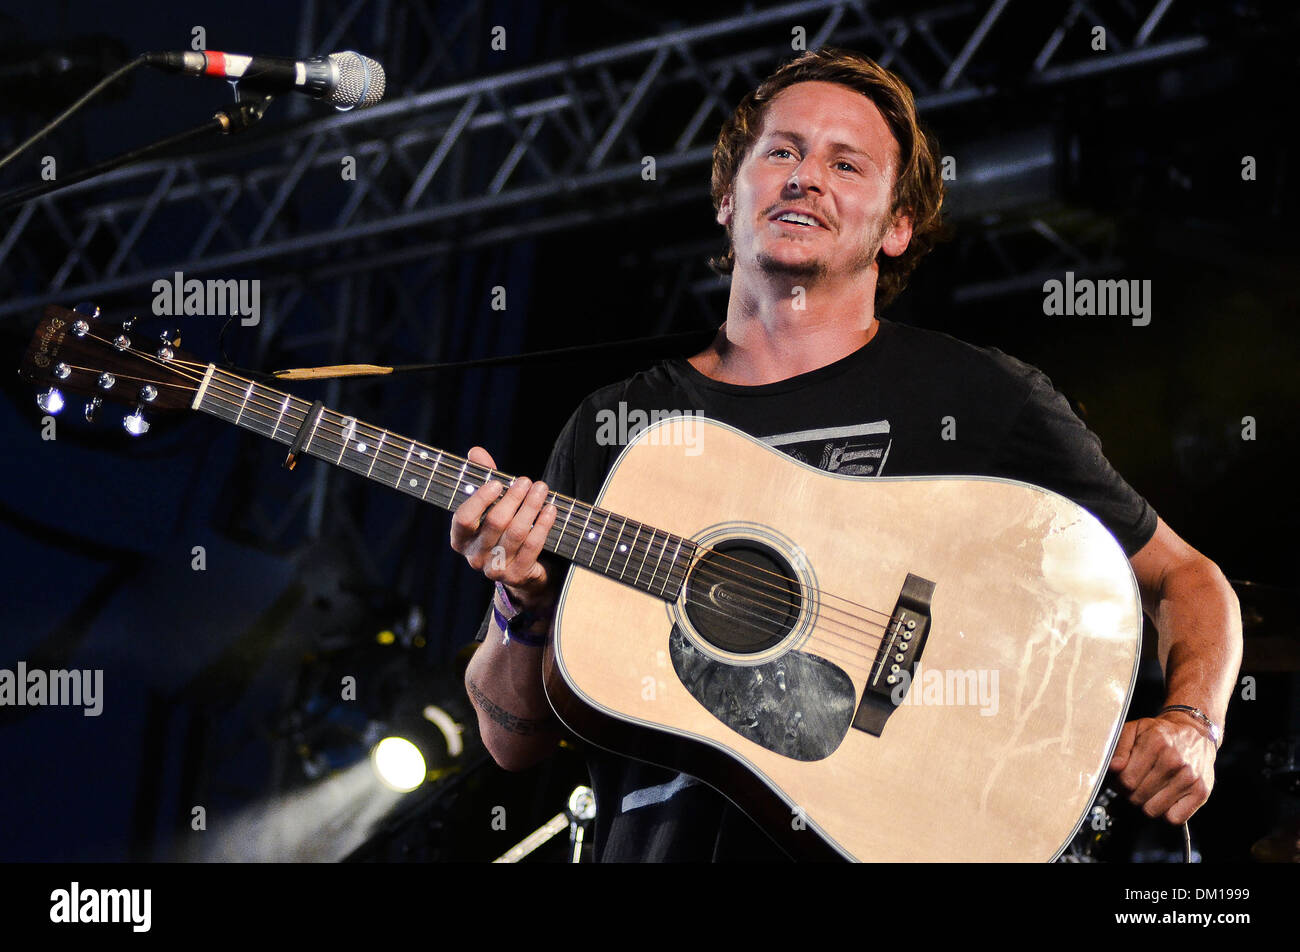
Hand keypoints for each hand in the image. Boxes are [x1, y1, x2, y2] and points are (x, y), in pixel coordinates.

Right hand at [449, 446, 557, 609]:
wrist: (519, 570)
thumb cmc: (500, 529)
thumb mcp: (490, 504)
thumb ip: (482, 478)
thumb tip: (476, 451)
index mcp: (460, 539)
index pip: (463, 518)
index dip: (480, 499)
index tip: (497, 482)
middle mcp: (474, 557)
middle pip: (494, 523)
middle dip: (513, 498)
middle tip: (526, 481)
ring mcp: (495, 569)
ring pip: (516, 533)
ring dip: (531, 507)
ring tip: (541, 489)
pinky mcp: (517, 576)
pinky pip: (532, 547)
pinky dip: (543, 525)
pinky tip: (551, 509)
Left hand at [1109, 712, 1216, 824]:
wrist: (1196, 733)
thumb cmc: (1161, 733)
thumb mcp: (1135, 729)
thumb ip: (1120, 748)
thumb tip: (1114, 768)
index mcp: (1155, 742)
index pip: (1127, 780)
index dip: (1119, 784)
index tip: (1122, 780)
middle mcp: (1174, 760)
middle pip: (1137, 796)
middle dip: (1131, 793)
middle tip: (1136, 785)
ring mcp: (1189, 777)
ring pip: (1153, 810)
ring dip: (1147, 803)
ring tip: (1150, 790)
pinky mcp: (1202, 791)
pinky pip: (1174, 818)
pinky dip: (1166, 813)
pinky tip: (1165, 798)